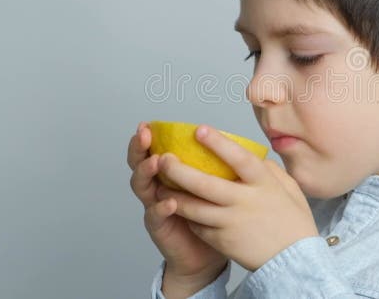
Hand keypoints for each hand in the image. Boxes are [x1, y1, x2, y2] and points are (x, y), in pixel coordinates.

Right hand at [128, 122, 227, 277]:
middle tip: (144, 135)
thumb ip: (215, 166)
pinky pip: (155, 215)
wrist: (206, 253)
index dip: (148, 137)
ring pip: (141, 186)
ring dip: (146, 172)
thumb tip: (239, 141)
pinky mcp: (159, 227)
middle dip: (139, 148)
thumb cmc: (212, 214)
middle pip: (139, 163)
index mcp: (169, 173)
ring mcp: (155, 205)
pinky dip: (160, 207)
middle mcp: (157, 186)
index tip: (148, 123)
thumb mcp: (214, 186)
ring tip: (155, 162)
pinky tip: (169, 202)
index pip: (154, 150)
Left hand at [158, 124, 318, 271]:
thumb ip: (271, 170)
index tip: (199, 130)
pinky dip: (188, 217)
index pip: (239, 158)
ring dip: (174, 196)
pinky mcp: (223, 242)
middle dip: (179, 170)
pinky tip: (181, 208)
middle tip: (164, 158)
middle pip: (204, 184)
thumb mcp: (290, 189)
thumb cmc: (294, 222)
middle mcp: (246, 202)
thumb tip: (254, 156)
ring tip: (160, 185)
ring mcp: (232, 223)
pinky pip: (198, 226)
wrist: (294, 261)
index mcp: (264, 184)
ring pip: (194, 208)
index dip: (218, 143)